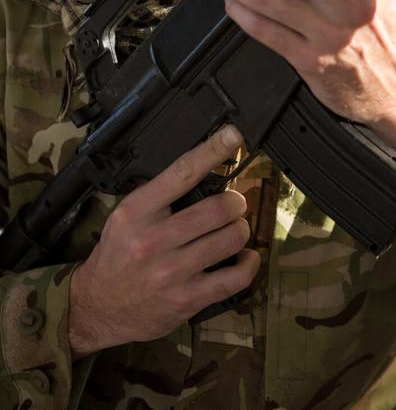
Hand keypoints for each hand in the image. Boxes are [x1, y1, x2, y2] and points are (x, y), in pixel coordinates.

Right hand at [69, 126, 259, 357]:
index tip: (233, 136)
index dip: (212, 151)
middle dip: (235, 202)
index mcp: (137, 212)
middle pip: (218, 208)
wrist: (98, 308)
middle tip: (234, 204)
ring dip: (241, 229)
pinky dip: (249, 263)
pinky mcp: (188, 299)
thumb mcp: (125, 216)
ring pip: (231, 239)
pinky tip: (245, 257)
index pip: (182, 173)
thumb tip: (202, 168)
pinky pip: (236, 277)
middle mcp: (154, 240)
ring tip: (235, 229)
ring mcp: (172, 271)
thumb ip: (158, 195)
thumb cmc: (117, 256)